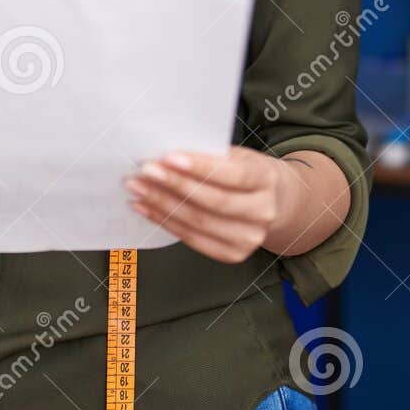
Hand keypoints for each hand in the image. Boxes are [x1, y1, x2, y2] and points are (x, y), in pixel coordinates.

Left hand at [124, 147, 284, 263]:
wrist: (270, 202)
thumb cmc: (245, 172)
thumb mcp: (237, 156)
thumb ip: (210, 156)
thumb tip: (166, 155)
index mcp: (266, 179)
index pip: (232, 174)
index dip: (199, 167)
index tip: (167, 157)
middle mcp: (262, 212)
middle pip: (213, 201)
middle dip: (174, 185)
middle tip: (145, 171)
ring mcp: (249, 238)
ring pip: (198, 222)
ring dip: (162, 204)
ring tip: (139, 188)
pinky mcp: (232, 254)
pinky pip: (192, 239)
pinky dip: (165, 222)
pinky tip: (147, 208)